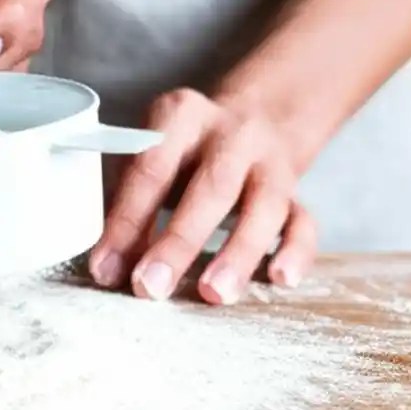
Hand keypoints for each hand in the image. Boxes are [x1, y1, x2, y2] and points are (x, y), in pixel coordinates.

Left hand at [88, 89, 318, 304]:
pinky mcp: (296, 190)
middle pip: (210, 188)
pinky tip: (280, 278)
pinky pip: (304, 220)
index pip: (151, 169)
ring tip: (214, 294)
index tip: (105, 268)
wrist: (254, 115)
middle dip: (178, 243)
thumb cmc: (184, 149)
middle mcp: (232, 134)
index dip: (126, 221)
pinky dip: (296, 251)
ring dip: (239, 253)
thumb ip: (132, 201)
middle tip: (150, 288)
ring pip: (264, 207)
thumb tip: (112, 265)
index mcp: (181, 116)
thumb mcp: (153, 154)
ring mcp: (270, 161)